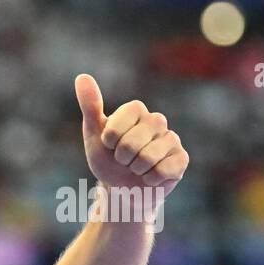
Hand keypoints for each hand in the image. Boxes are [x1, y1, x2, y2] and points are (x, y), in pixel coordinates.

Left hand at [74, 74, 187, 209]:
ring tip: (136, 167)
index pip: (117, 125)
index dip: (110, 140)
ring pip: (147, 158)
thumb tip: (82, 77)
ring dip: (135, 169)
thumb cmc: (108, 159)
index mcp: (136, 110)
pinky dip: (150, 179)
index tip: (109, 144)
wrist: (122, 188)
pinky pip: (163, 171)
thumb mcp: (94, 134)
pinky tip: (150, 176)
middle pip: (131, 143)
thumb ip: (91, 106)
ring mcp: (172, 139)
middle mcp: (157, 120)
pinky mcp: (181, 159)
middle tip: (123, 159)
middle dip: (121, 158)